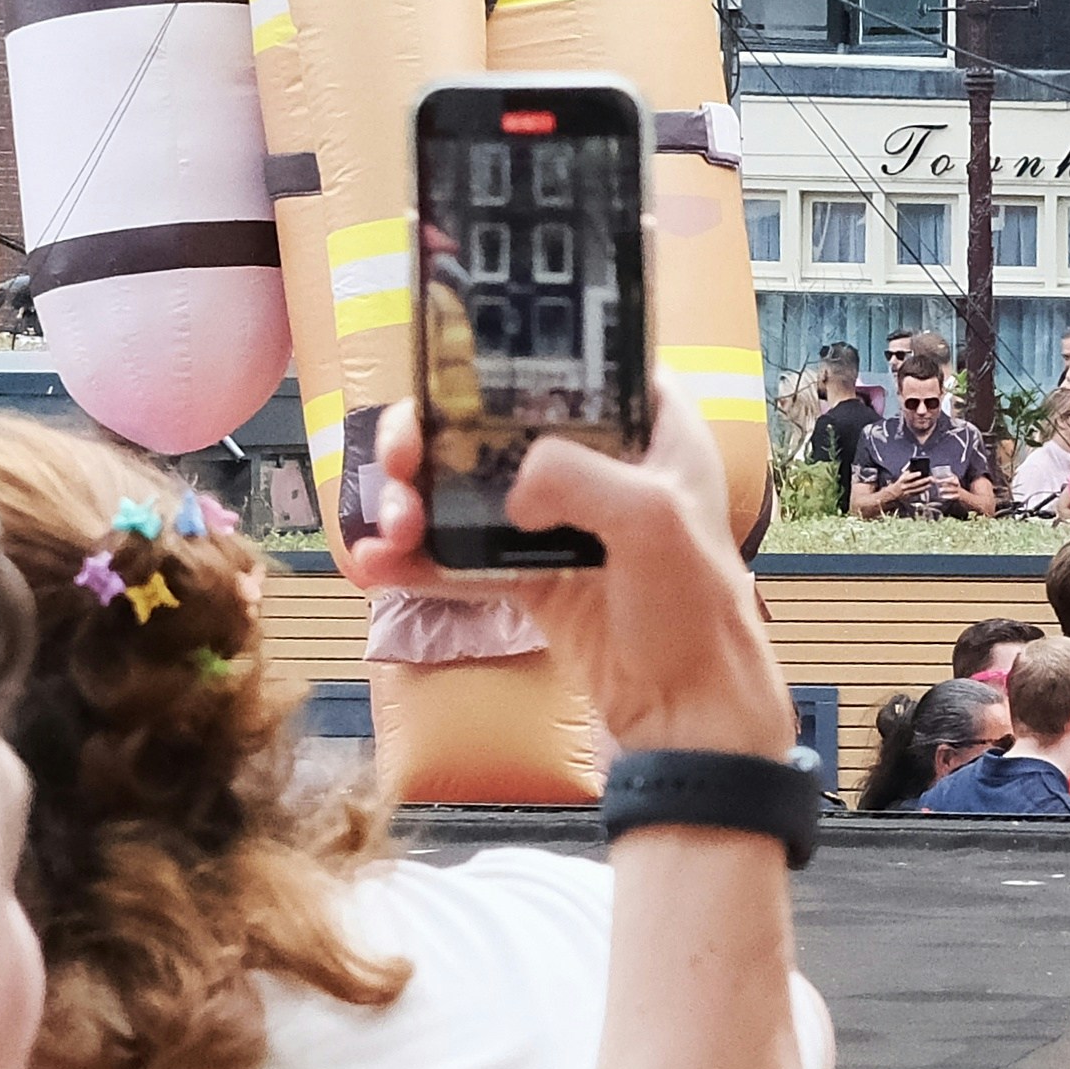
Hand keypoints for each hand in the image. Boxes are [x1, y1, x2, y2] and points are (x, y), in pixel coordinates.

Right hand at [346, 404, 793, 762]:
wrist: (690, 712)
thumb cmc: (696, 607)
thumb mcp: (651, 519)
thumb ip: (577, 477)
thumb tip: (512, 490)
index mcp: (647, 425)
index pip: (573, 363)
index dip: (506, 356)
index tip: (448, 373)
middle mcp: (599, 461)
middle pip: (491, 423)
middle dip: (430, 439)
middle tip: (403, 466)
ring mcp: (558, 520)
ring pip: (464, 488)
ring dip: (414, 500)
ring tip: (391, 531)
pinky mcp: (530, 575)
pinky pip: (461, 557)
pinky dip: (416, 561)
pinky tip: (373, 565)